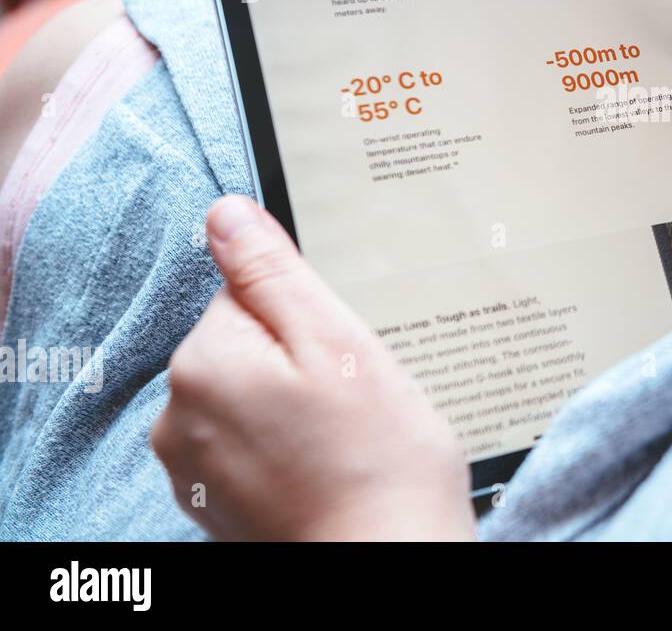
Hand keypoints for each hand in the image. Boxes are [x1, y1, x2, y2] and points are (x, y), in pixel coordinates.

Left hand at [152, 195, 475, 540]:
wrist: (386, 564)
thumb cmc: (377, 460)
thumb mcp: (336, 342)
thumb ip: (271, 272)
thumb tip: (224, 214)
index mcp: (204, 364)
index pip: (249, 292)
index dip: (308, 315)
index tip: (342, 354)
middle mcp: (179, 417)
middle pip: (246, 344)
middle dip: (301, 358)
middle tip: (351, 399)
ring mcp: (194, 467)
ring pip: (251, 393)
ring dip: (295, 403)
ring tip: (343, 438)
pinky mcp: (216, 502)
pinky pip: (250, 442)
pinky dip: (286, 446)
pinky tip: (326, 466)